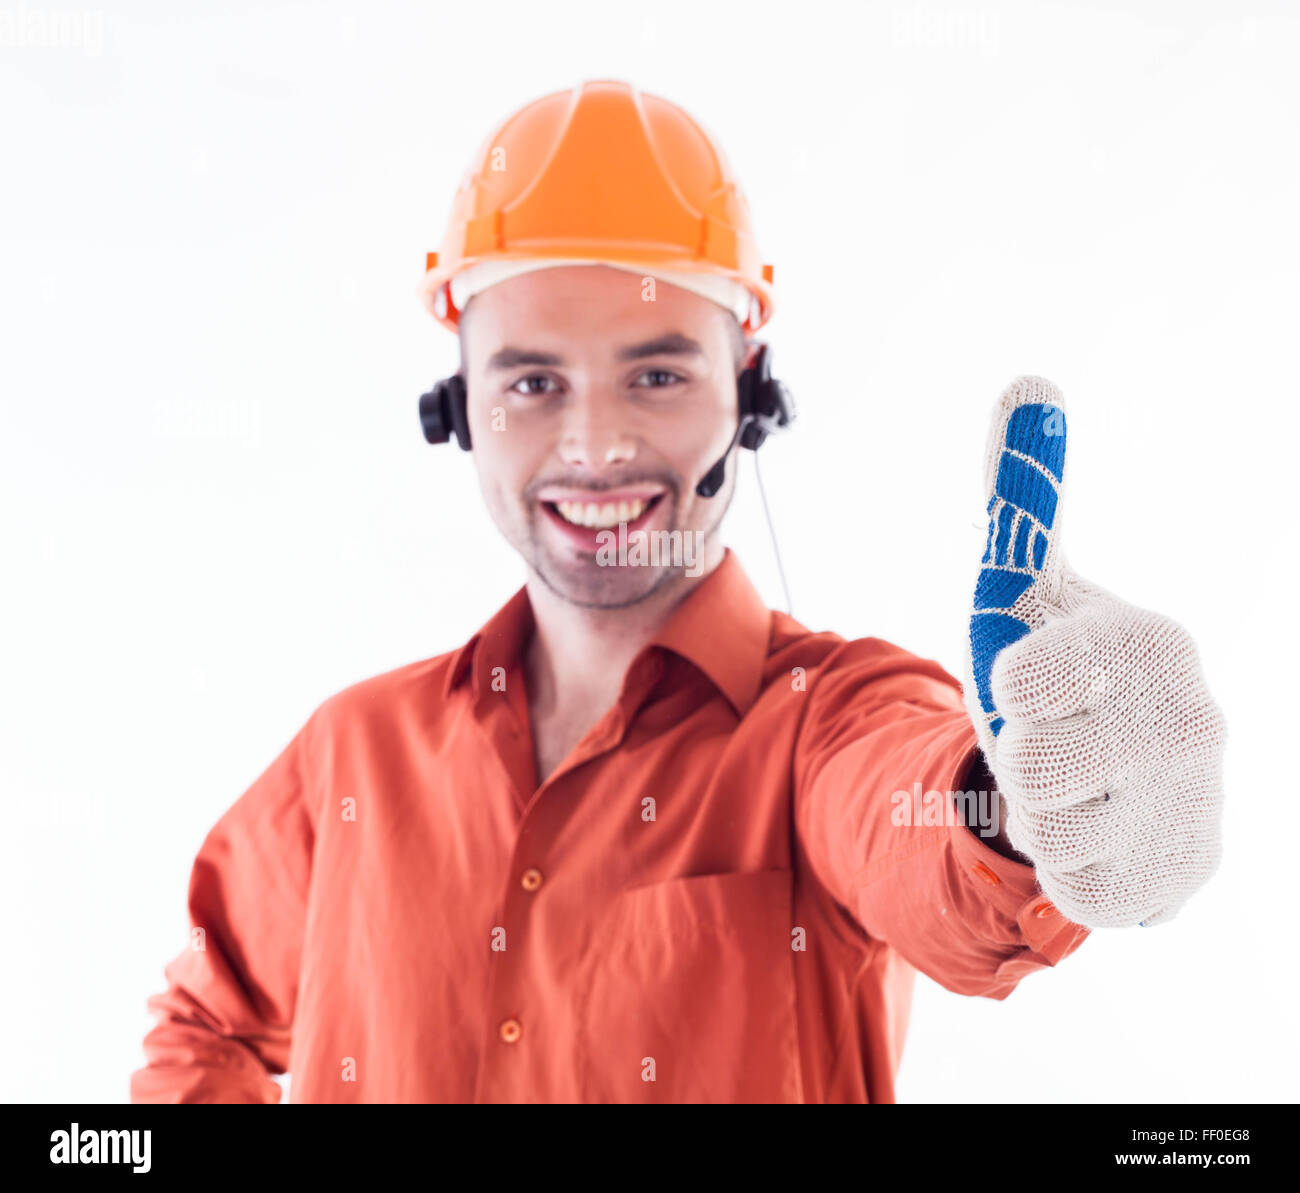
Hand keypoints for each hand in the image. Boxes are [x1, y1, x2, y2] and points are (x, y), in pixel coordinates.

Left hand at [962, 376, 1225, 927]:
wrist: (1112, 774)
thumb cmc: (1054, 670)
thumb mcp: (1026, 584)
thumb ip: (1022, 493)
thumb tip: (1028, 379)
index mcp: (1151, 643)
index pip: (1021, 685)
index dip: (1007, 692)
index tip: (1035, 685)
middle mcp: (1194, 722)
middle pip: (1033, 766)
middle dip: (1020, 757)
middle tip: (1052, 741)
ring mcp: (1198, 807)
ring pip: (1050, 835)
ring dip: (1037, 813)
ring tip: (1072, 787)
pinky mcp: (1184, 879)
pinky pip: (1076, 893)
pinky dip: (1064, 869)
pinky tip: (1095, 834)